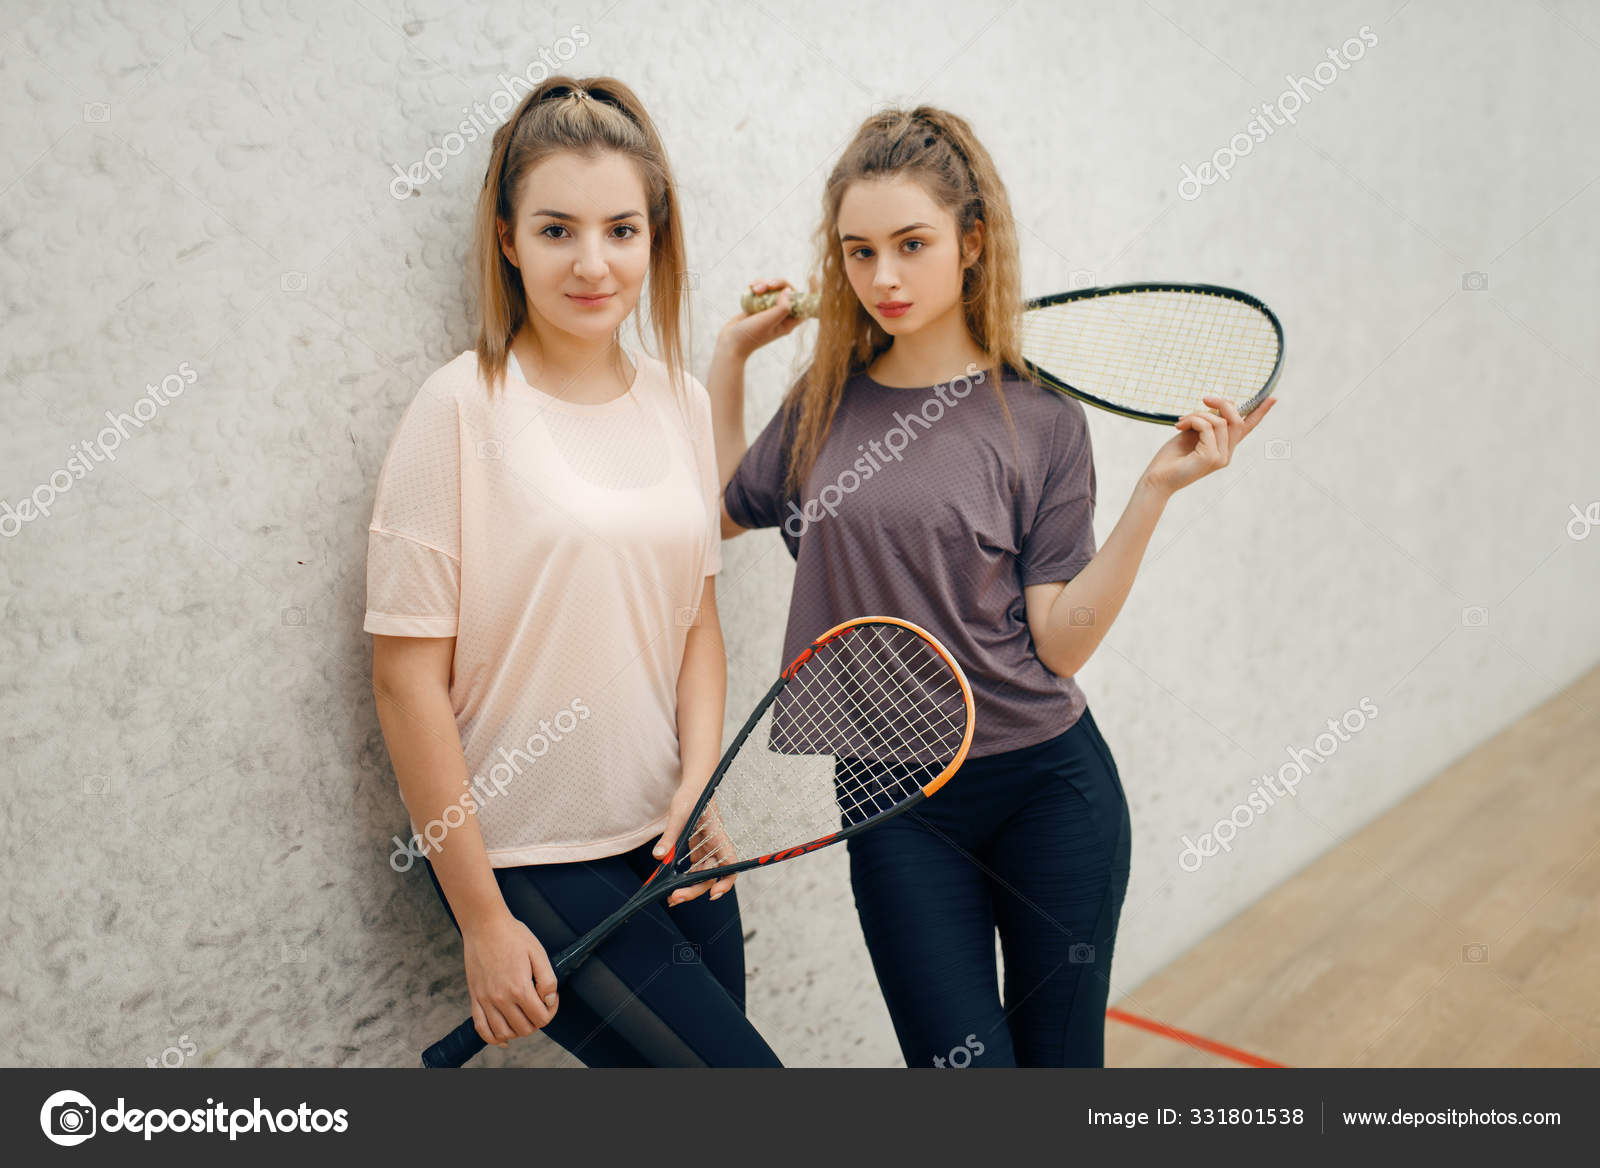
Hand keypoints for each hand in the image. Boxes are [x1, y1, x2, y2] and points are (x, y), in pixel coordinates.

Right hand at [461, 913, 558, 1049]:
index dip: (551, 1012)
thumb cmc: (513, 935)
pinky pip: (481, 1028)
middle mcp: (501, 998)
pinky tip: (503, 1038)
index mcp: (519, 988)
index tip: (551, 999)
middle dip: (536, 1021)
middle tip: (539, 1006)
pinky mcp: (475, 997)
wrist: (484, 925)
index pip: (541, 1018)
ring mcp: (485, 1000)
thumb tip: (550, 1001)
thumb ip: (547, 980)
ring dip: (518, 1030)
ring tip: (524, 1016)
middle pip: (524, 1028)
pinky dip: (492, 1038)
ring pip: (504, 1032)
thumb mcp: (538, 953)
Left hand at [653, 789, 736, 906]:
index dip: (726, 881)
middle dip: (695, 890)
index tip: (712, 894)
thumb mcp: (678, 813)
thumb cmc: (691, 794)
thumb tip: (659, 857)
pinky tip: (669, 883)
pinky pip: (693, 867)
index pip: (730, 863)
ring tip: (670, 897)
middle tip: (675, 898)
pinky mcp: (697, 847)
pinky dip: (683, 877)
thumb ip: (670, 836)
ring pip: (701, 874)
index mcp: (717, 836)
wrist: (695, 783)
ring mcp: (706, 847)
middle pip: (711, 875)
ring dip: (688, 887)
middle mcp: (714, 845)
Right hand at [717, 277, 809, 359]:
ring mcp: (769, 309)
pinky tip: (751, 288)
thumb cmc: (750, 335)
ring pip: (774, 288)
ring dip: (765, 283)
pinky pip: (762, 289)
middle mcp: (781, 314)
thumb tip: (789, 291)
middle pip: (789, 291)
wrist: (730, 341)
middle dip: (779, 283)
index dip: (812, 291)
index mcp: (789, 322)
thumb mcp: (768, 322)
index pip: (806, 306)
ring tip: (755, 289)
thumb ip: (782, 307)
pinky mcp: (758, 304)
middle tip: (768, 285)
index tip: (812, 276)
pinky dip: (757, 285)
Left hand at [1143, 394, 1278, 495]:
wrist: (1157, 478)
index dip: (1260, 412)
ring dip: (1199, 414)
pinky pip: (1207, 427)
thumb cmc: (1172, 457)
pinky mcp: (1212, 458)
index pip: (1246, 428)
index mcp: (1223, 447)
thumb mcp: (1192, 434)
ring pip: (1221, 421)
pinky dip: (1193, 420)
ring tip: (1181, 421)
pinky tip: (1179, 426)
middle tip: (1204, 398)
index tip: (1273, 399)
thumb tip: (1220, 405)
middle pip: (1237, 419)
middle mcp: (1226, 453)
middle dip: (1222, 403)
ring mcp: (1221, 457)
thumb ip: (1207, 422)